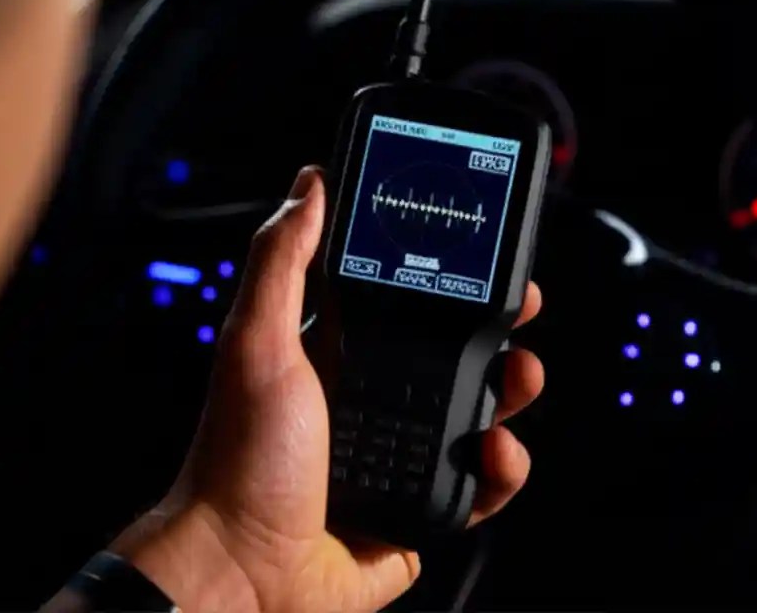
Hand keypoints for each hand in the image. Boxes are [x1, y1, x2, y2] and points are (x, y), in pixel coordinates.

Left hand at [112, 166, 544, 611]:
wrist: (245, 573)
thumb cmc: (237, 464)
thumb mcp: (255, 344)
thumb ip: (283, 261)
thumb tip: (308, 183)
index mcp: (337, 356)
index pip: (406, 300)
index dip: (450, 276)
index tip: (482, 254)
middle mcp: (372, 400)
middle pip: (457, 353)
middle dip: (500, 332)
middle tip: (520, 316)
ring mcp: (399, 454)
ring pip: (481, 413)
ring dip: (512, 393)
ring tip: (519, 382)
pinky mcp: (420, 508)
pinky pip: (481, 485)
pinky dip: (502, 470)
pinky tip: (494, 455)